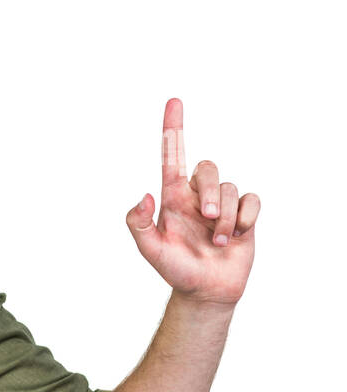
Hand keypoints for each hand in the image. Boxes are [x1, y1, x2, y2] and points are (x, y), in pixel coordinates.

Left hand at [125, 98, 260, 305]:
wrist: (206, 290)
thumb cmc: (175, 269)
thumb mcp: (149, 249)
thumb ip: (138, 223)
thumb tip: (144, 196)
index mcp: (172, 197)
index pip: (172, 155)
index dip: (173, 128)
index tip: (174, 102)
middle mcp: (196, 195)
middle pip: (207, 168)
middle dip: (209, 193)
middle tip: (206, 220)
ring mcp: (222, 203)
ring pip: (230, 186)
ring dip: (225, 217)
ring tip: (218, 241)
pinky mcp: (244, 213)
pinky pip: (252, 199)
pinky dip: (246, 217)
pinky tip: (237, 236)